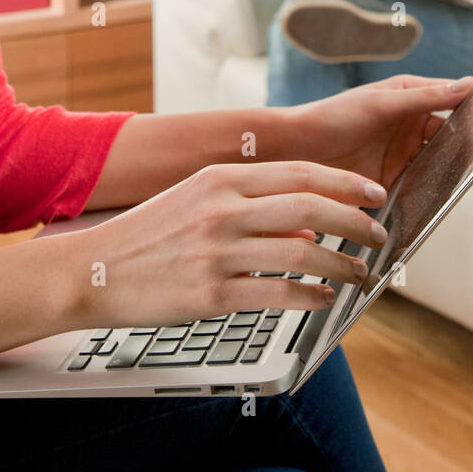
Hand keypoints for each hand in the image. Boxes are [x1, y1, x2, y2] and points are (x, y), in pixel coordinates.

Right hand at [65, 161, 389, 329]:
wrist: (93, 270)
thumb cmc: (148, 235)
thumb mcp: (196, 199)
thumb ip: (248, 201)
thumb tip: (307, 218)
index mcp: (221, 177)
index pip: (302, 173)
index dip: (347, 183)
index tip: (376, 195)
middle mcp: (223, 208)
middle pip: (312, 207)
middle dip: (357, 223)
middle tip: (380, 237)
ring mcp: (218, 251)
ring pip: (304, 251)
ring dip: (343, 264)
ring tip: (360, 274)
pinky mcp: (211, 294)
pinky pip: (279, 293)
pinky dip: (312, 296)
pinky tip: (324, 298)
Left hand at [289, 74, 472, 190]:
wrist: (296, 149)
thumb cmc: (332, 115)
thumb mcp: (380, 102)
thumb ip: (424, 96)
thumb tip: (467, 84)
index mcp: (410, 97)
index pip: (454, 104)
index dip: (472, 117)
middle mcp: (410, 126)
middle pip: (451, 137)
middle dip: (465, 148)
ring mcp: (402, 153)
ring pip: (439, 163)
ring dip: (449, 171)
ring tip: (458, 179)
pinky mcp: (392, 179)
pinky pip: (420, 186)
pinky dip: (430, 190)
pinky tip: (436, 195)